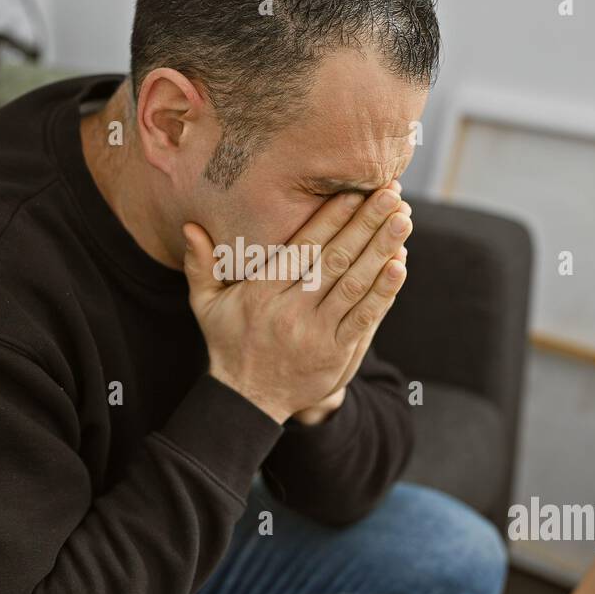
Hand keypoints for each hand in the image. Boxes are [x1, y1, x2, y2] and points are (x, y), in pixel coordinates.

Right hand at [182, 186, 411, 423]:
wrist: (247, 401)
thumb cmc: (229, 343)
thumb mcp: (206, 305)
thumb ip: (201, 265)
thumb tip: (191, 227)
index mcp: (261, 294)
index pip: (302, 248)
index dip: (330, 219)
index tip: (353, 192)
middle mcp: (290, 311)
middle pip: (335, 260)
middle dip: (366, 224)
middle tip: (391, 193)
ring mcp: (316, 334)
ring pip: (354, 285)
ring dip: (382, 250)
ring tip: (403, 219)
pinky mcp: (336, 355)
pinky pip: (364, 318)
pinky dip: (384, 291)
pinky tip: (400, 265)